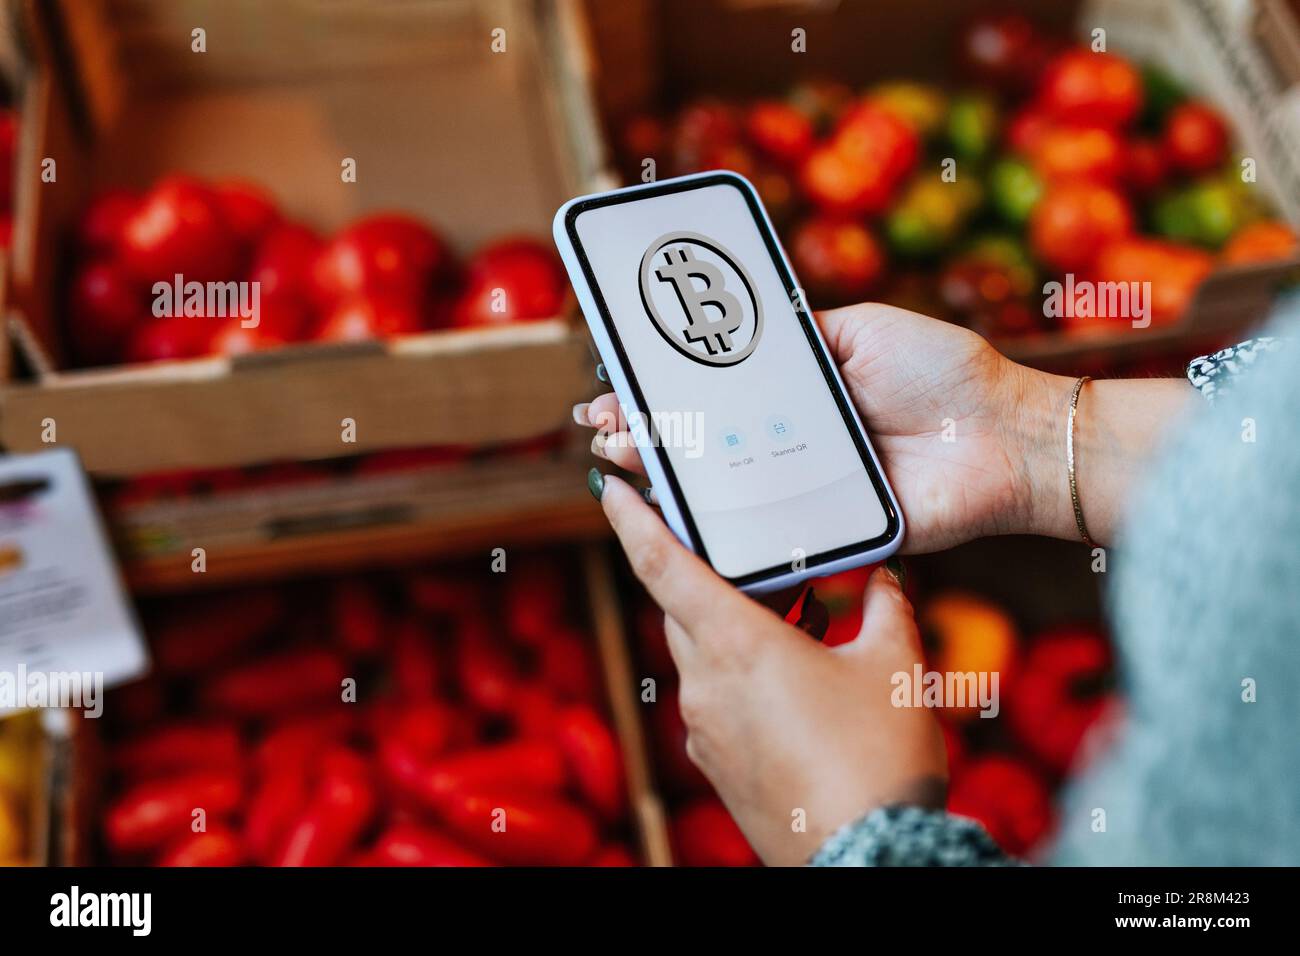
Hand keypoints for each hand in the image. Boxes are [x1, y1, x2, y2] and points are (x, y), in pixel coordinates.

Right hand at [577, 302, 1055, 553]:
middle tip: (602, 428)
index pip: (717, 397)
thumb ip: (802, 332)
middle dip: (649, 436)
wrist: (1009, 434)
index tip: (620, 386)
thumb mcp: (862, 329)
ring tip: (622, 461)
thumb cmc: (945, 374)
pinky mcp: (831, 532)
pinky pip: (770, 533)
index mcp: (800, 397)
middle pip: (708, 447)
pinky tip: (677, 516)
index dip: (667, 392)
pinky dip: (723, 530)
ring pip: (726, 492)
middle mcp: (796, 446)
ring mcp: (809, 491)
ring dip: (669, 481)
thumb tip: (742, 322)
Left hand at [594, 473, 946, 865]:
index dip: (631, 520)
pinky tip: (790, 681)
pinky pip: (712, 698)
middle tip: (735, 549)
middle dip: (700, 572)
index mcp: (735, 644)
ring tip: (790, 619)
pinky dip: (736, 673)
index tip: (611, 487)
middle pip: (680, 605)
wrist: (865, 857)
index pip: (661, 565)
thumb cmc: (877, 759)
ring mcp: (704, 728)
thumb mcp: (894, 667)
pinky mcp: (716, 764)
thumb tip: (884, 578)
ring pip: (698, 653)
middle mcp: (704, 683)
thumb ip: (886, 607)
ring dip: (728, 626)